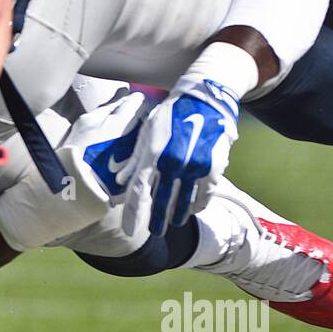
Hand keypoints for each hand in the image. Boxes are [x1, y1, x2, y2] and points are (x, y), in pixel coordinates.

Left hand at [122, 76, 239, 236]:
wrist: (204, 99)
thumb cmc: (170, 114)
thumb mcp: (147, 131)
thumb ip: (134, 157)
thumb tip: (119, 180)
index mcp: (152, 154)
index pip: (138, 191)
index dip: (132, 214)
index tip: (129, 230)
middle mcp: (172, 163)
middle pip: (161, 203)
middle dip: (156, 221)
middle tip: (155, 232)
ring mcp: (194, 167)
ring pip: (183, 203)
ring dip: (177, 216)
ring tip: (173, 223)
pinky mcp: (212, 168)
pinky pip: (203, 196)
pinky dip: (197, 205)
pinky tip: (193, 210)